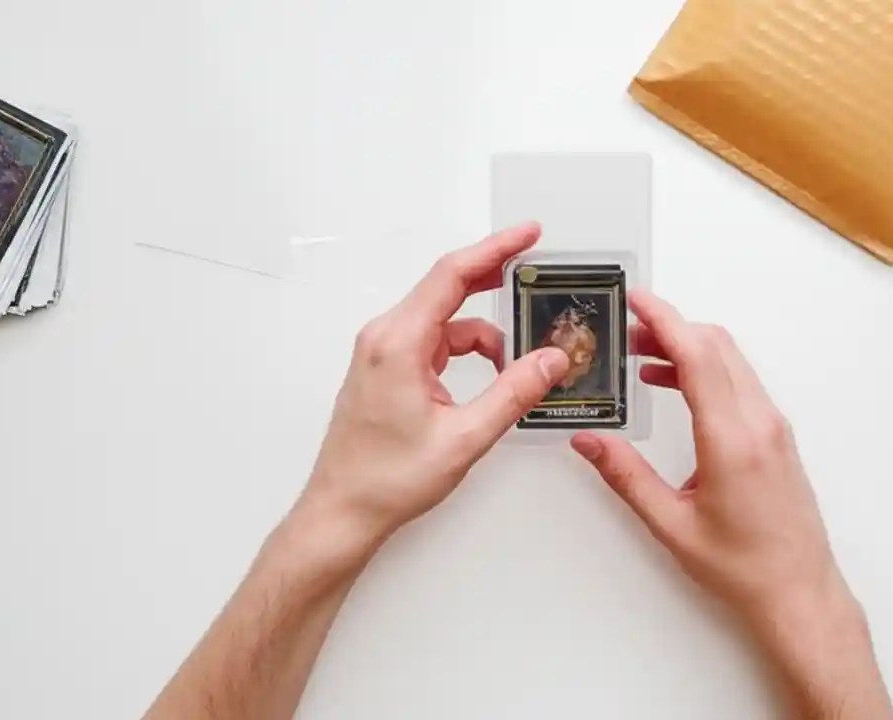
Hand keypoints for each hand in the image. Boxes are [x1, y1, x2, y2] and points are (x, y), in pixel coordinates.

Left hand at [299, 223, 569, 563]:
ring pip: (445, 323)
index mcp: (398, 344)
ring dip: (484, 336)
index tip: (528, 235)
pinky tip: (490, 379)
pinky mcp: (385, 369)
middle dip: (495, 280)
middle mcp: (384, 338)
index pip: (452, 276)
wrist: (342, 511)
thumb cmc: (386, 479)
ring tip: (520, 366)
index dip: (495, 249)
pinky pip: (433, 343)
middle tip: (536, 278)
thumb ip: (514, 393)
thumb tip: (550, 361)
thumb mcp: (464, 437)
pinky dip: (464, 352)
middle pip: (447, 289)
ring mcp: (382, 352)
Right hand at [571, 291, 892, 716]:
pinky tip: (677, 387)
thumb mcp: (671, 525)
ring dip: (689, 348)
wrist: (800, 593)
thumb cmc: (743, 568)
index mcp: (732, 439)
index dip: (664, 319)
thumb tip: (588, 441)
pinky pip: (741, 383)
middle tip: (627, 329)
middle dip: (670, 327)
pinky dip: (707, 370)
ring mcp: (774, 427)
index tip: (636, 299)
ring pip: (731, 361)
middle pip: (716, 346)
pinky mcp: (777, 436)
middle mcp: (759, 423)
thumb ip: (626, 476)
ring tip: (643, 357)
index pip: (697, 355)